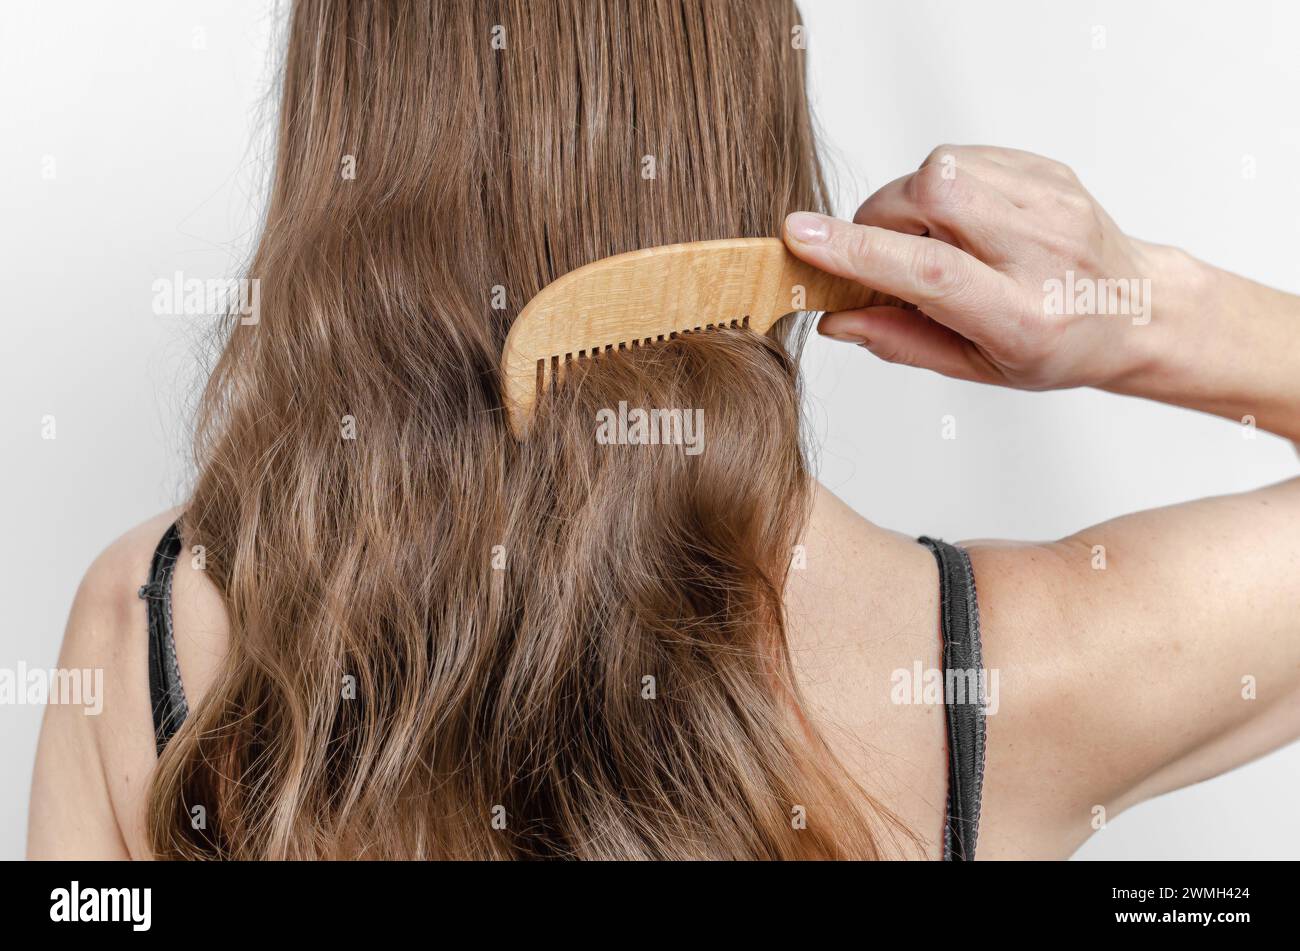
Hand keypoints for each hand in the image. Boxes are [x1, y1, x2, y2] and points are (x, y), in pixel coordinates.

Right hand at [783, 145, 1200, 391]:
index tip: (802, 237)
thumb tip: (833, 319)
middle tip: (882, 252)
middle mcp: (1042, 252)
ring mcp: (1052, 203)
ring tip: (929, 238)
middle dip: (881, 219)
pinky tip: (961, 220)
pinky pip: (965, 158)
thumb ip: (902, 342)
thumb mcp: (979, 368)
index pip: (929, 272)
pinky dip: (941, 185)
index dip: (860, 251)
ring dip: (910, 200)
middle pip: (932, 197)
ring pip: (941, 168)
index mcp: (1022, 316)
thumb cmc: (1055, 347)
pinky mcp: (1050, 170)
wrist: (1137, 309)